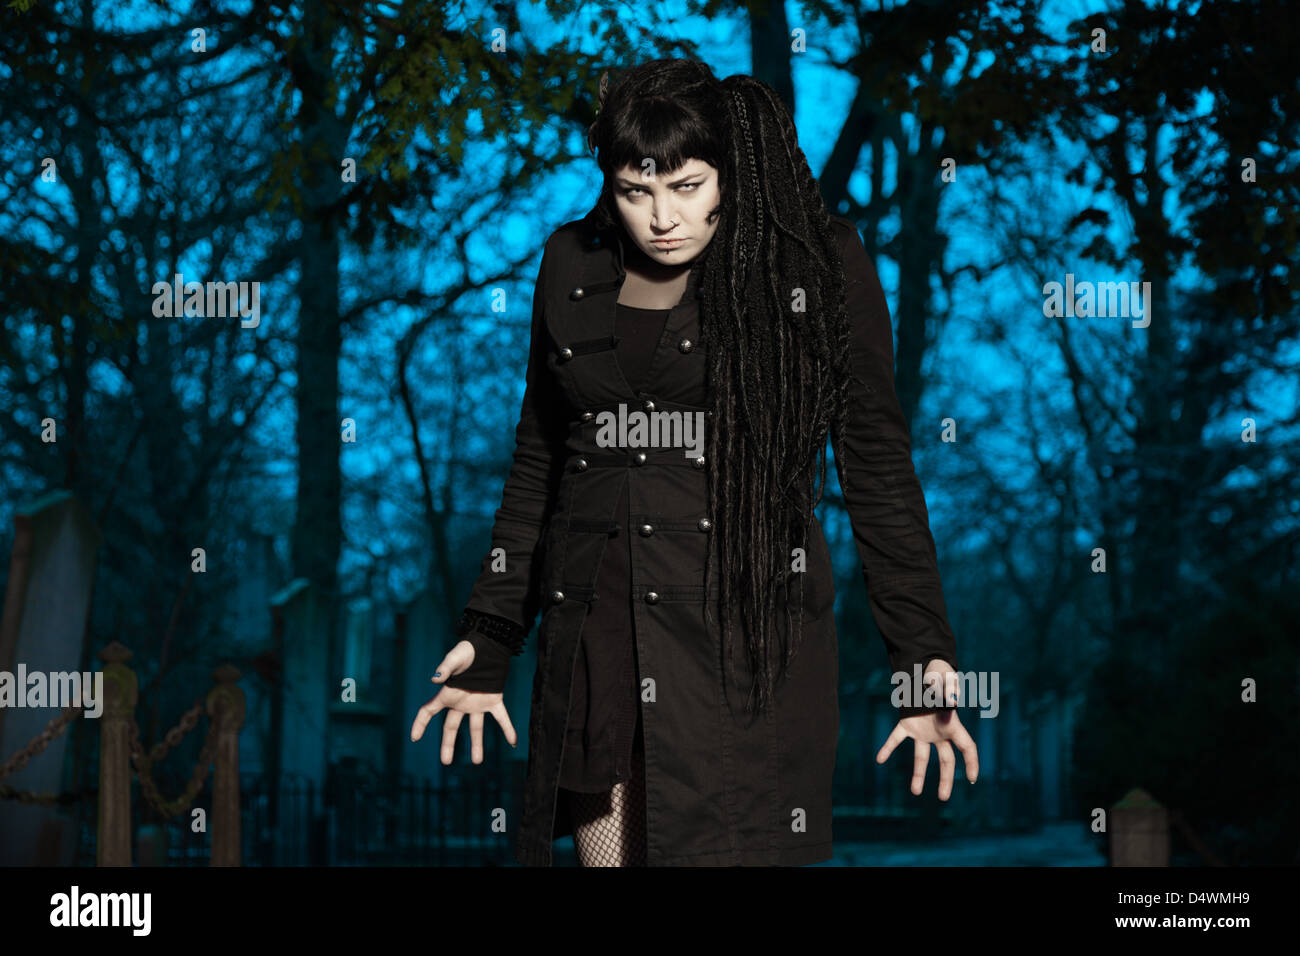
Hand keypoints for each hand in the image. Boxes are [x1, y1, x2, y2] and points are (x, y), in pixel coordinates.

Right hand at [409, 639, 517, 764]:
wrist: (489, 646)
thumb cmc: (469, 650)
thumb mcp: (456, 657)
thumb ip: (446, 668)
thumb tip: (435, 679)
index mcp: (448, 693)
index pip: (428, 711)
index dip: (420, 723)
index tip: (415, 738)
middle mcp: (461, 702)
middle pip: (450, 727)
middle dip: (448, 745)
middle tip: (445, 762)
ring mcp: (477, 703)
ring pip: (475, 728)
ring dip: (477, 744)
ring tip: (478, 761)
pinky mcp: (494, 700)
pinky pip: (501, 717)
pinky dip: (508, 729)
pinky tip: (513, 742)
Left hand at [875, 658, 979, 800]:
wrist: (924, 670)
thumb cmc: (938, 674)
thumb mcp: (945, 681)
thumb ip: (948, 691)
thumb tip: (951, 699)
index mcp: (953, 725)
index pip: (967, 748)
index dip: (972, 763)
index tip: (971, 779)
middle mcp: (939, 732)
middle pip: (946, 761)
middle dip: (946, 780)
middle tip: (943, 797)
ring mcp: (923, 730)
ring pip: (922, 757)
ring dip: (919, 774)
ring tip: (915, 792)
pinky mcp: (907, 724)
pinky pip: (896, 738)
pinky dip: (888, 747)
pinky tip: (879, 759)